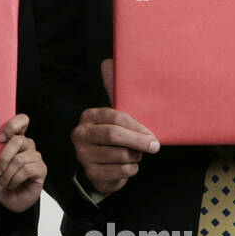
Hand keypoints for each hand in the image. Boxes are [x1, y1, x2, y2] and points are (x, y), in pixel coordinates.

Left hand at [0, 113, 46, 212]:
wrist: (8, 200)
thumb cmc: (0, 181)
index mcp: (16, 140)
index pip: (22, 121)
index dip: (12, 125)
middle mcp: (27, 145)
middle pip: (18, 140)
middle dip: (3, 157)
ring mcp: (35, 157)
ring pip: (20, 158)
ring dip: (8, 173)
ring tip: (4, 181)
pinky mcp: (41, 169)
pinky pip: (27, 169)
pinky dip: (15, 178)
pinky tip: (12, 183)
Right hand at [70, 58, 159, 195]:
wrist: (99, 166)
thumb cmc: (112, 136)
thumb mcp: (115, 114)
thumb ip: (113, 89)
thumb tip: (108, 62)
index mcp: (88, 116)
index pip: (116, 118)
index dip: (138, 127)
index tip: (153, 135)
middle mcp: (81, 134)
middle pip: (115, 136)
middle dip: (139, 142)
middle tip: (154, 146)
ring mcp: (84, 155)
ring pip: (121, 156)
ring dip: (135, 157)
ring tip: (133, 154)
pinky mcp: (91, 173)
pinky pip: (121, 171)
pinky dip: (130, 170)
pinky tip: (126, 166)